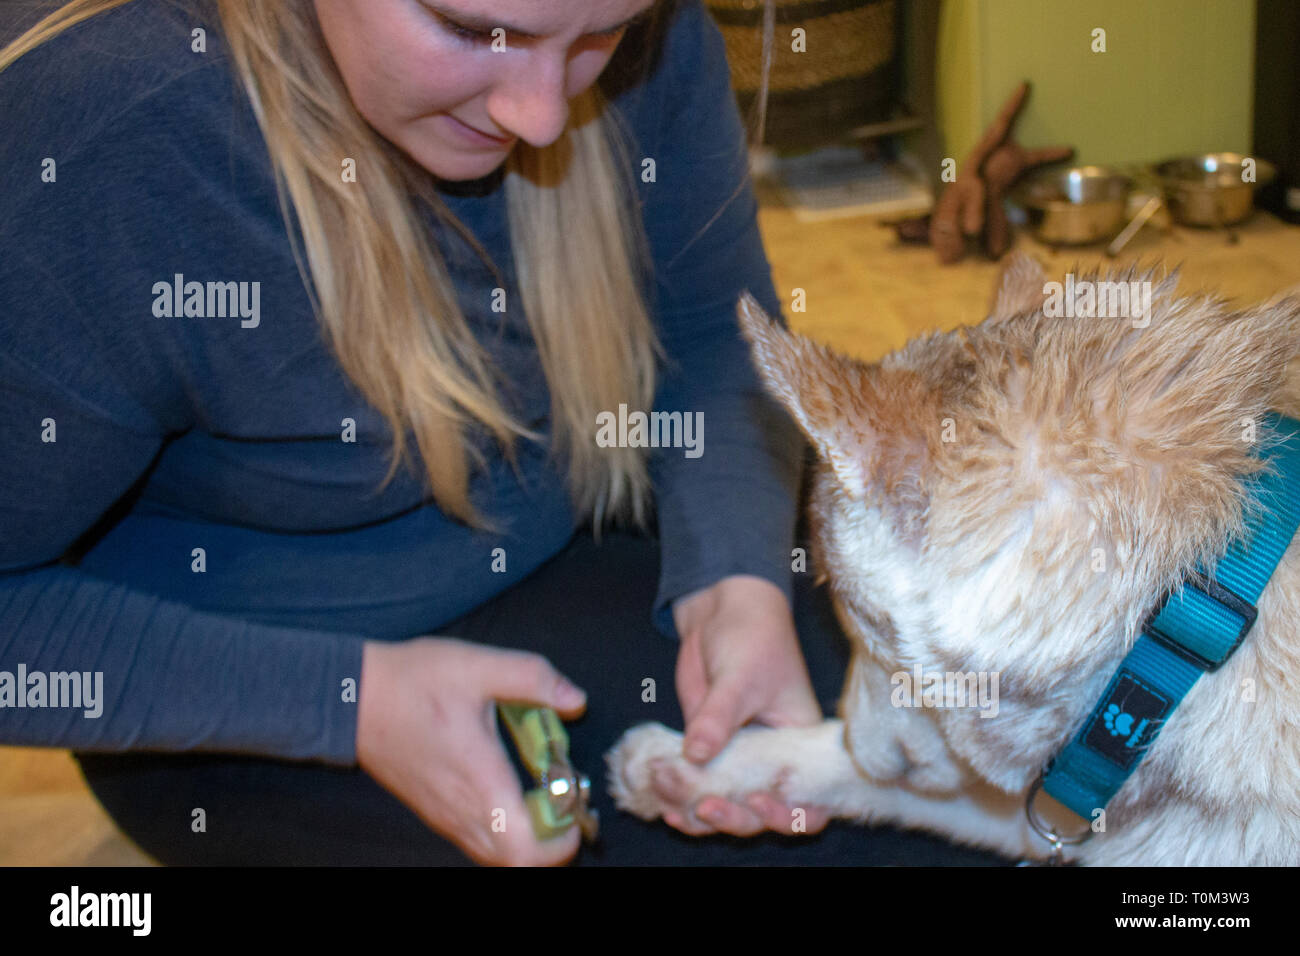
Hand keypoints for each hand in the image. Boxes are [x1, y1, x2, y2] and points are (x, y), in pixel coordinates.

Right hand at [356, 636, 586, 865]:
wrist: (352, 697)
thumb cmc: (413, 682)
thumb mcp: (478, 665)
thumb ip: (534, 678)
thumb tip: (575, 699)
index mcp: (481, 783)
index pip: (527, 850)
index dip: (562, 842)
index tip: (578, 806)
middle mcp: (463, 811)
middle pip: (518, 863)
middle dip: (554, 842)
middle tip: (567, 797)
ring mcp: (445, 817)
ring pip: (497, 856)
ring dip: (530, 837)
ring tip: (545, 792)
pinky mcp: (435, 811)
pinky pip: (479, 840)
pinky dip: (507, 830)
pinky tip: (513, 787)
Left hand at [661, 575, 830, 836]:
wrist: (723, 610)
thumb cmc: (753, 637)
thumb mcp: (740, 676)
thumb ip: (719, 717)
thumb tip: (697, 755)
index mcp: (799, 748)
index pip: (808, 805)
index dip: (786, 816)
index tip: (757, 802)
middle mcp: (770, 762)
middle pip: (758, 814)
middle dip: (731, 816)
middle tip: (703, 804)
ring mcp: (735, 757)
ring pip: (721, 804)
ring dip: (694, 809)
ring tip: (667, 791)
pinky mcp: (704, 748)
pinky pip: (694, 786)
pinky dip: (678, 797)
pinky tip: (660, 797)